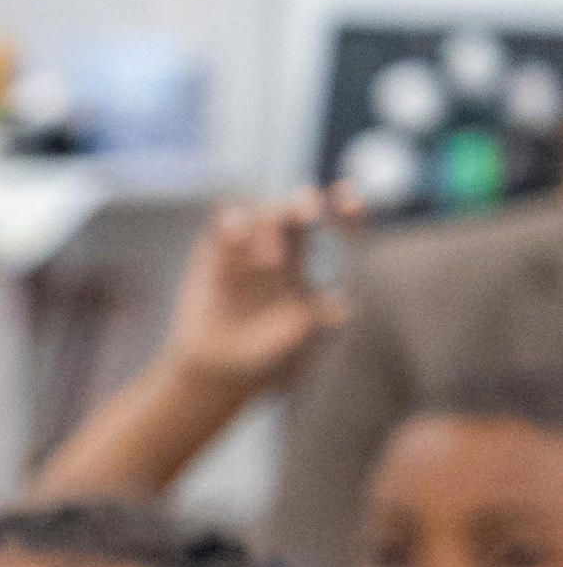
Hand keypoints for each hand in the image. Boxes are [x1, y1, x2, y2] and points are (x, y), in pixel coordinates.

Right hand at [162, 190, 357, 394]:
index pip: (341, 232)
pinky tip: (236, 235)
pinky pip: (226, 224)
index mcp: (320, 267)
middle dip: (305, 202)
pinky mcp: (216, 253)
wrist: (217, 369)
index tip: (350, 198)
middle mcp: (289, 251)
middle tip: (307, 208)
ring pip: (264, 213)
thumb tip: (338, 313)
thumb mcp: (297, 351)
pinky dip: (233, 222)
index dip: (348, 213)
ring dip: (270, 224)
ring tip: (268, 262)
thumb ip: (315, 331)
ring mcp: (251, 249)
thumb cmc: (270, 358)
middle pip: (299, 210)